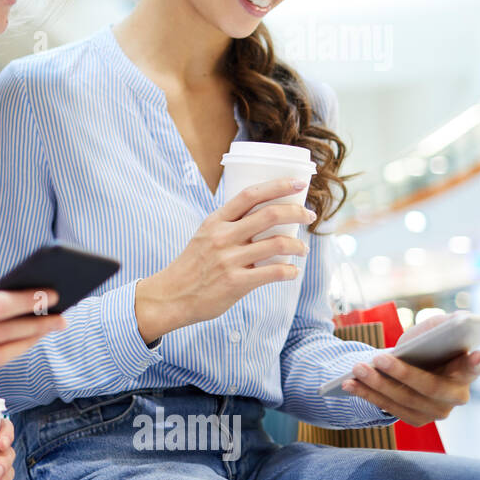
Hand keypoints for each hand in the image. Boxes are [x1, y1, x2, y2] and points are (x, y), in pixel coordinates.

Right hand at [134, 177, 315, 344]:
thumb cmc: (192, 266)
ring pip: (277, 243)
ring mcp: (229, 260)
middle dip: (297, 212)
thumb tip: (264, 219)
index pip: (250, 195)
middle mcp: (223, 237)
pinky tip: (292, 271)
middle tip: (308, 215)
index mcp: (215, 221)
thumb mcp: (204, 237)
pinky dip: (289, 271)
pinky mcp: (236, 283)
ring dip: (297, 245)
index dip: (278, 185)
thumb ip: (229, 227)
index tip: (298, 183)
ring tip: (302, 249)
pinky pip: (273, 272)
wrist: (171, 296)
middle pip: (270, 215)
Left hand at [343, 314, 479, 424]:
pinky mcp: (417, 419)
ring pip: (405, 399)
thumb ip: (442, 326)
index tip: (476, 354)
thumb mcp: (430, 332)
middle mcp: (457, 395)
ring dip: (377, 384)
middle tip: (378, 358)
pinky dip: (368, 395)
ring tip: (356, 368)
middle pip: (430, 387)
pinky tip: (349, 384)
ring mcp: (438, 411)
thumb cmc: (424, 347)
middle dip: (402, 373)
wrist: (409, 367)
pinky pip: (390, 408)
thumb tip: (457, 318)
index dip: (476, 363)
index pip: (475, 366)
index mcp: (466, 370)